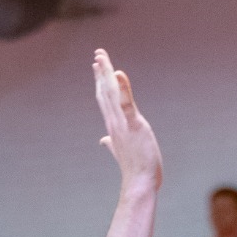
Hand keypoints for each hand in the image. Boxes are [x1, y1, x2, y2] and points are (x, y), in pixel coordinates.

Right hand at [93, 49, 159, 188]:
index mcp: (112, 125)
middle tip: (98, 54)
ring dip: (106, 74)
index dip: (100, 81)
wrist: (139, 182)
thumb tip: (104, 141)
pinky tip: (118, 73)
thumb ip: (111, 143)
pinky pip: (126, 104)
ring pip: (112, 94)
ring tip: (101, 58)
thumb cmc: (134, 168)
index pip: (104, 99)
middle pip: (105, 92)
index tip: (97, 66)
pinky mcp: (134, 125)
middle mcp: (114, 122)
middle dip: (101, 72)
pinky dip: (122, 88)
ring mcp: (122, 123)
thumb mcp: (121, 151)